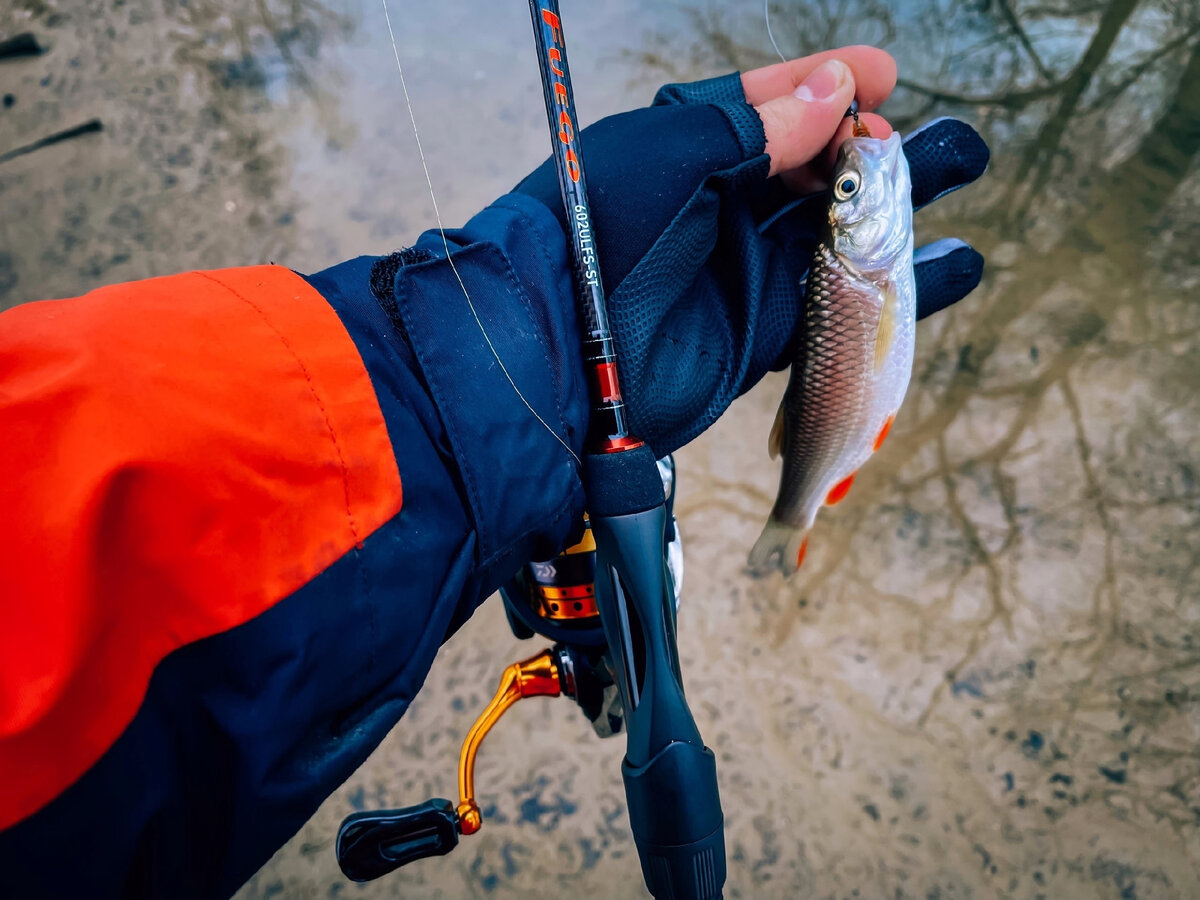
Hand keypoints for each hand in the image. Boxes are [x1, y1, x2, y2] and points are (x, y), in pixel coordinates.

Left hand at [516, 48, 987, 456]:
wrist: (564, 349)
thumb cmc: (601, 233)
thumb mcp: (672, 152)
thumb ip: (755, 125)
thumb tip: (834, 92)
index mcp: (690, 151)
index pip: (772, 106)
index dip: (828, 85)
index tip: (883, 74)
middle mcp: (722, 207)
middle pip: (814, 167)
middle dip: (868, 145)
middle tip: (904, 137)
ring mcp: (745, 269)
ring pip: (836, 229)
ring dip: (896, 204)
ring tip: (958, 165)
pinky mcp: (764, 329)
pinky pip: (841, 302)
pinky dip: (899, 287)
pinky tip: (954, 261)